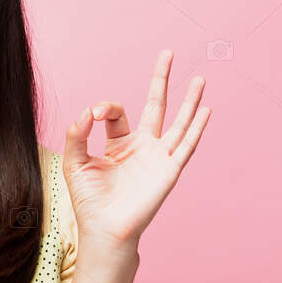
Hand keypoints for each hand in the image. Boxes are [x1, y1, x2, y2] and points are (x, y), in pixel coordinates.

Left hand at [62, 49, 209, 254]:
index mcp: (119, 144)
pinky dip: (196, 127)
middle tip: (168, 53)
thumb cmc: (89, 200)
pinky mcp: (168, 169)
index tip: (92, 115)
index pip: (116, 112)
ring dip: (189, 100)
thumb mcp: (75, 161)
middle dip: (161, 79)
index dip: (104, 108)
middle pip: (156, 105)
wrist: (104, 229)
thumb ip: (77, 134)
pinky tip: (206, 110)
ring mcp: (157, 157)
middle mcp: (142, 146)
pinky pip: (186, 145)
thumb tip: (87, 112)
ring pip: (178, 121)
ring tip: (199, 77)